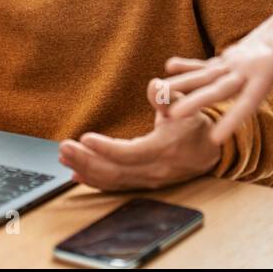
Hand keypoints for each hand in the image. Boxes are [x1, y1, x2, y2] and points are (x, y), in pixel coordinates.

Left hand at [56, 81, 222, 190]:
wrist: (209, 152)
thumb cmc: (194, 125)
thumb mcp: (184, 105)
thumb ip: (166, 96)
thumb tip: (154, 85)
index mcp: (163, 149)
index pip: (128, 154)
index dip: (105, 148)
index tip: (84, 138)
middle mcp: (154, 170)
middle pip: (114, 171)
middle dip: (86, 160)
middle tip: (64, 148)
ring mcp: (148, 180)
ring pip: (112, 181)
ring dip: (85, 170)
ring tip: (64, 157)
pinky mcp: (143, 184)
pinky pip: (115, 186)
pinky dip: (94, 181)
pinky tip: (76, 174)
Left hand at [156, 0, 272, 144]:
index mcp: (268, 74)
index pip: (249, 101)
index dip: (233, 118)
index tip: (217, 137)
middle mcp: (249, 76)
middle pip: (219, 92)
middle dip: (196, 102)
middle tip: (171, 116)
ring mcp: (239, 67)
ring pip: (207, 79)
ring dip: (184, 86)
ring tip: (159, 92)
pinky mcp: (233, 57)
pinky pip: (208, 64)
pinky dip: (189, 66)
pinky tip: (169, 67)